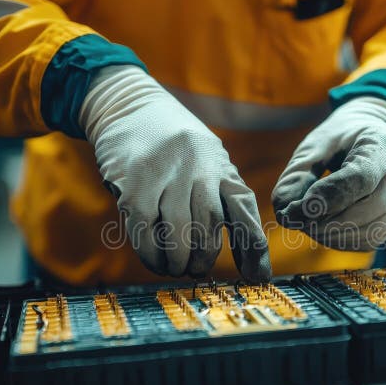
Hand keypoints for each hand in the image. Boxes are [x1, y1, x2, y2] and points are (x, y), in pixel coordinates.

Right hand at [80, 65, 269, 280]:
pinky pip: (145, 230)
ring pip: (178, 231)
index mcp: (220, 165)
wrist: (128, 106)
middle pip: (210, 224)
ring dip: (178, 260)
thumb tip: (246, 252)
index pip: (244, 209)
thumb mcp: (206, 160)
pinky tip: (155, 259)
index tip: (257, 278)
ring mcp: (165, 173)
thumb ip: (222, 196)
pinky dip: (151, 253)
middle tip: (196, 271)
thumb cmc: (173, 145)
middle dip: (205, 256)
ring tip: (175, 268)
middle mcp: (198, 166)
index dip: (253, 248)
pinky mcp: (134, 183)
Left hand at [271, 96, 385, 249]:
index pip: (360, 180)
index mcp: (383, 147)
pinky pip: (369, 240)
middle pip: (363, 212)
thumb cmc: (343, 138)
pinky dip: (341, 239)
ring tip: (306, 223)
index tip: (296, 209)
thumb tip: (284, 213)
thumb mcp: (317, 143)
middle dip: (321, 222)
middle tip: (293, 219)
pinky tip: (324, 228)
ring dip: (329, 234)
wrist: (382, 136)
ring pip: (365, 233)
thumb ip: (298, 173)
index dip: (327, 199)